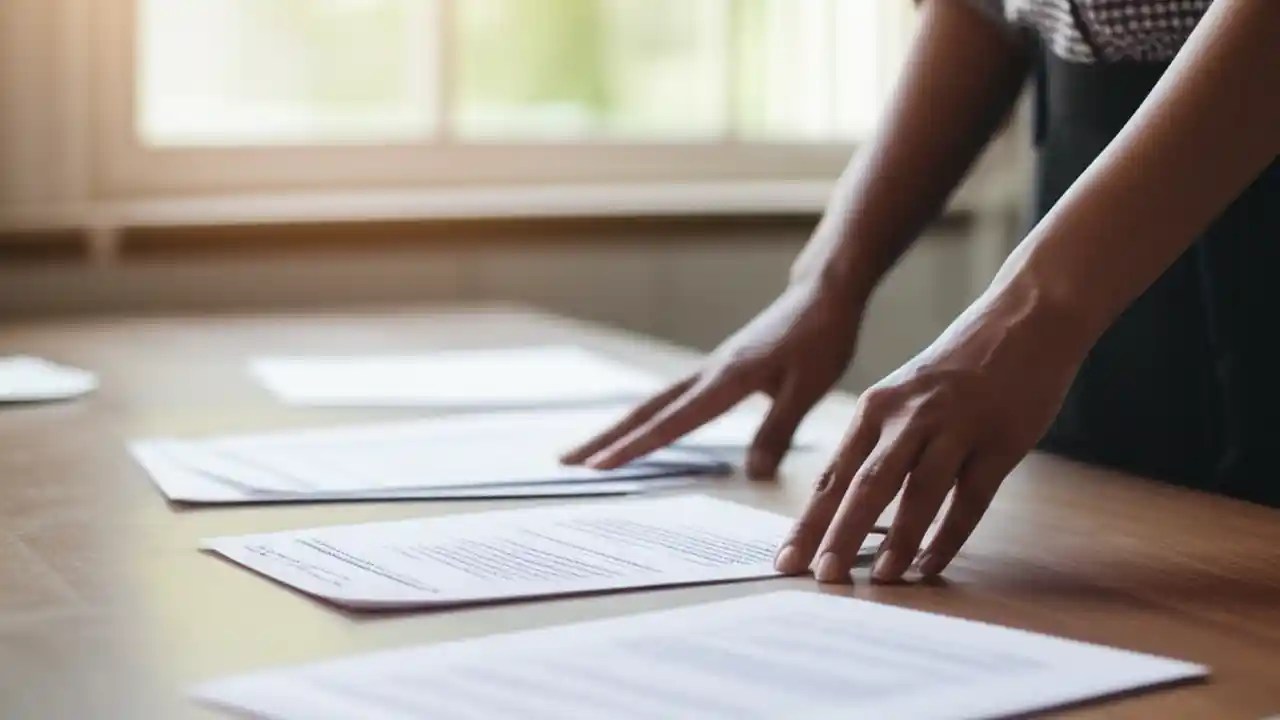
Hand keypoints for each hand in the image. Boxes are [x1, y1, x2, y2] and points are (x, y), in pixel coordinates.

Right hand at [561, 279, 864, 477]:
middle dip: (605, 437)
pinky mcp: (719, 370)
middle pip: (645, 410)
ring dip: (619, 428)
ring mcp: (710, 370)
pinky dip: (648, 417)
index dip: (635, 447)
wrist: (823, 294)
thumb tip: (752, 476)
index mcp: (727, 378)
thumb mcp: (808, 387)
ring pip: (654, 403)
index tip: (599, 466)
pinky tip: (640, 430)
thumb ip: (778, 430)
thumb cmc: (821, 335)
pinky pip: (673, 398)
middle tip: (565, 461)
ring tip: (588, 452)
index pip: (672, 421)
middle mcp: (708, 373)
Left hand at [774, 286, 1089, 583]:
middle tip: (821, 578)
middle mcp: (908, 417)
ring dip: (898, 540)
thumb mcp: (905, 396)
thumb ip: (879, 444)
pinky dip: (950, 536)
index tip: (787, 561)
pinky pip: (970, 499)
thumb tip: (846, 509)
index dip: (809, 523)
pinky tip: (932, 565)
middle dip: (839, 535)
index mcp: (875, 408)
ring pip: (918, 493)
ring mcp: (956, 427)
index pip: (832, 476)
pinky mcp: (1000, 441)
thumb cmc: (957, 368)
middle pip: (865, 485)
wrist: (1024, 316)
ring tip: (879, 580)